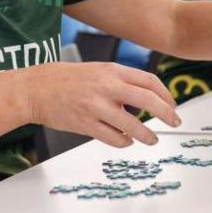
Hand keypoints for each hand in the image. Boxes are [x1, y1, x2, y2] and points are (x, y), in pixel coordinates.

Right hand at [24, 62, 179, 147]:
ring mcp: (95, 106)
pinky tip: (127, 141)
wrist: (36, 88)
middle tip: (175, 122)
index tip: (173, 105)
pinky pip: (112, 137)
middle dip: (166, 113)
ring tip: (153, 139)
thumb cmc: (70, 80)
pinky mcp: (84, 124)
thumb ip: (123, 82)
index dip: (166, 94)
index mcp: (113, 71)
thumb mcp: (100, 70)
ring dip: (146, 134)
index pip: (149, 81)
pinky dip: (124, 141)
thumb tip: (149, 98)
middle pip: (147, 100)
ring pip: (131, 124)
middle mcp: (106, 87)